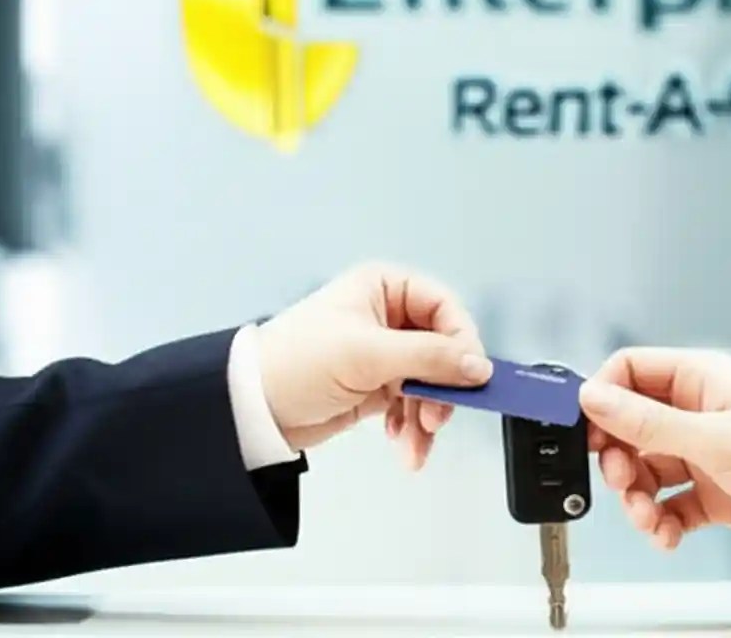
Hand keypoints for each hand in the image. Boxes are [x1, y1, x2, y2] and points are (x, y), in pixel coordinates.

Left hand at [254, 263, 491, 468]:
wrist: (251, 407)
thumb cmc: (295, 362)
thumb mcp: (367, 354)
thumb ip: (429, 357)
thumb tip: (479, 366)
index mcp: (384, 288)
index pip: (444, 308)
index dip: (461, 341)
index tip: (470, 375)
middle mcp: (388, 317)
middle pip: (443, 349)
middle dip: (444, 387)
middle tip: (437, 415)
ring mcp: (384, 354)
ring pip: (432, 382)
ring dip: (430, 414)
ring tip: (419, 438)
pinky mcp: (377, 387)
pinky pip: (414, 404)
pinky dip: (414, 426)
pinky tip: (404, 442)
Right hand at [579, 347, 730, 595]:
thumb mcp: (713, 439)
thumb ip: (647, 422)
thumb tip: (595, 397)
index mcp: (703, 379)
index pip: (631, 371)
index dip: (603, 399)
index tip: (588, 433)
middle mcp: (701, 412)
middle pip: (631, 426)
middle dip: (618, 459)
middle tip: (623, 483)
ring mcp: (708, 453)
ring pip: (647, 470)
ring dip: (637, 498)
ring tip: (650, 519)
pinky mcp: (718, 492)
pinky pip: (670, 503)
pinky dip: (662, 521)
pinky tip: (669, 534)